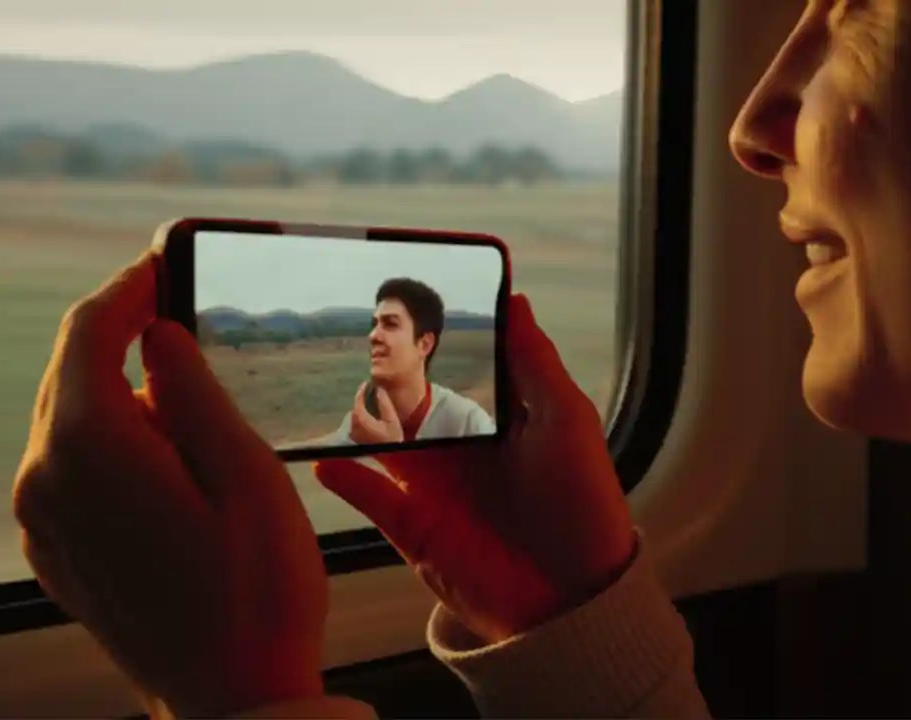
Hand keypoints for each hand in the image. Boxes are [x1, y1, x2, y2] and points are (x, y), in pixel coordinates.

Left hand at [12, 252, 327, 717]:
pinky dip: (107, 438)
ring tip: (186, 386)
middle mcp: (43, 479)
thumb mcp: (248, 475)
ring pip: (66, 416)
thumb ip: (195, 391)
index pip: (89, 331)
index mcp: (88, 449)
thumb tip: (158, 335)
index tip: (165, 261)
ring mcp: (40, 522)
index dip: (128, 287)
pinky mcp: (52, 551)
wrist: (235, 702)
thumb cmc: (257, 593)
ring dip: (118, 386)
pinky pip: (67, 466)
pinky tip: (163, 450)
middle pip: (70, 369)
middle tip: (179, 309)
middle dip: (122, 331)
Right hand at [315, 294, 634, 644]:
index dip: (431, 347)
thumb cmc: (582, 504)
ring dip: (359, 423)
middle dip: (383, 380)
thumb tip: (516, 301)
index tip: (400, 308)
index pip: (455, 375)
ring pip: (382, 446)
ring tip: (336, 394)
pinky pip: (370, 497)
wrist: (572, 597)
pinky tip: (328, 460)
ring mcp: (432, 490)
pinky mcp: (413, 528)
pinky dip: (346, 479)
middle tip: (353, 343)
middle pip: (408, 407)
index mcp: (497, 424)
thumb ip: (534, 363)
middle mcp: (460, 453)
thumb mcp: (566, 421)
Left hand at [349, 381, 403, 443]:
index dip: (362, 391)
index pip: (358, 400)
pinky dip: (361, 417)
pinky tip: (369, 416)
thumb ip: (384, 403)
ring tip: (370, 402)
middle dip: (361, 399)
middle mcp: (353, 425)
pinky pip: (356, 424)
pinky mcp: (355, 440)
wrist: (390, 459)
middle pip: (355, 408)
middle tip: (369, 391)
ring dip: (361, 408)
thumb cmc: (393, 439)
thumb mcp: (392, 419)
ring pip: (355, 416)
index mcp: (361, 418)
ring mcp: (353, 434)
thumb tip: (379, 389)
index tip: (366, 383)